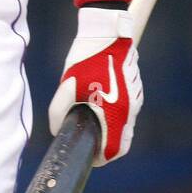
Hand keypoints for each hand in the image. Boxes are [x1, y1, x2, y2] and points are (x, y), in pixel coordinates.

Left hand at [48, 6, 142, 165]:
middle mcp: (130, 109)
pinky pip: (127, 111)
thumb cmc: (85, 60)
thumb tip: (56, 129)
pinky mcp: (135, 89)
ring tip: (91, 121)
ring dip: (111, 130)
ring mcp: (135, 98)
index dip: (101, 158)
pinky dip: (115, 116)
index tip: (90, 157)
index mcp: (115, 112)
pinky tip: (99, 104)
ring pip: (126, 126)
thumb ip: (59, 111)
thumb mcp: (66, 86)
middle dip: (107, 147)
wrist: (106, 34)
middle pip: (122, 142)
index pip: (115, 149)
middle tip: (90, 143)